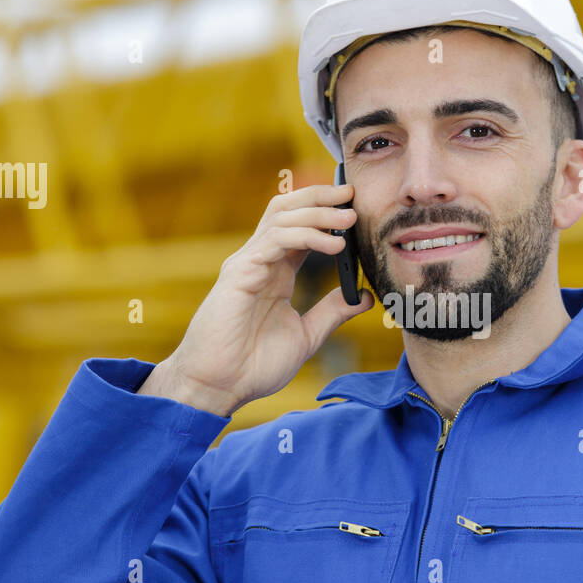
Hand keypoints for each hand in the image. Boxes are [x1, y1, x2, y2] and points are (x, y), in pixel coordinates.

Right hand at [138, 182, 372, 415]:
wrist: (220, 387)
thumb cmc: (253, 365)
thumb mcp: (306, 336)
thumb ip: (331, 312)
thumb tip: (362, 296)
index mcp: (275, 273)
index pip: (299, 227)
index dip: (325, 213)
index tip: (356, 208)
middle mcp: (260, 261)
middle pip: (287, 210)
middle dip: (319, 197)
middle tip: (351, 195)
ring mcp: (247, 264)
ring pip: (281, 218)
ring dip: (318, 213)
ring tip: (348, 219)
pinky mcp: (239, 274)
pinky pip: (274, 241)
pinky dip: (306, 236)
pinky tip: (333, 246)